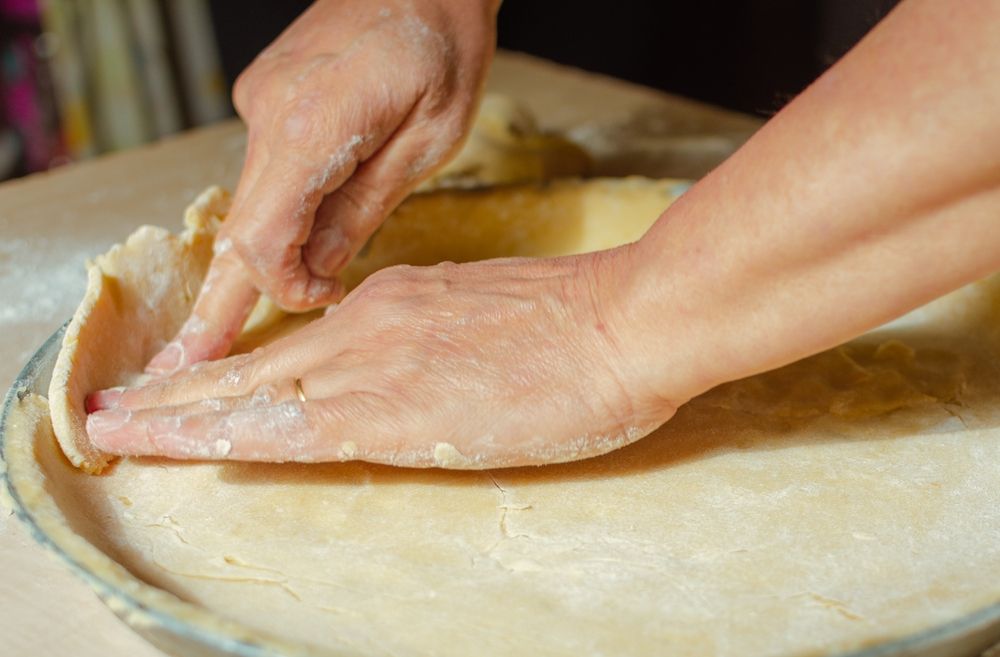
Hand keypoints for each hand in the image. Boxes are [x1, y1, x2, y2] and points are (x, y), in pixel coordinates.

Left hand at [85, 251, 679, 467]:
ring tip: (121, 431)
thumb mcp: (486, 322)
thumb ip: (435, 346)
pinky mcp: (388, 411)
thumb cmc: (578, 325)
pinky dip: (220, 439)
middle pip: (252, 364)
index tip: (194, 384)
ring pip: (249, 394)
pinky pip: (285, 430)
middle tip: (120, 409)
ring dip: (178, 416)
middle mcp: (365, 324)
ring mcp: (371, 362)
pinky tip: (178, 452)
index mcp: (394, 302)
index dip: (238, 368)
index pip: (295, 344)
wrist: (621, 321)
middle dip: (179, 391)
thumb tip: (413, 375)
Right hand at [145, 0, 498, 375]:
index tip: (323, 301)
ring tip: (231, 316)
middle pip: (234, 231)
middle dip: (213, 305)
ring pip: (249, 201)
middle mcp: (267, 115)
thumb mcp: (427, 141)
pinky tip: (305, 226)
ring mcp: (260, 103)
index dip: (284, 289)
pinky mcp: (267, 97)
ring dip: (256, 257)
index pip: (263, 242)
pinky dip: (278, 209)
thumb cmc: (443, 45)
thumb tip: (319, 271)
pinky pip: (265, 171)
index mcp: (308, 128)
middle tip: (177, 367)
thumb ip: (364, 209)